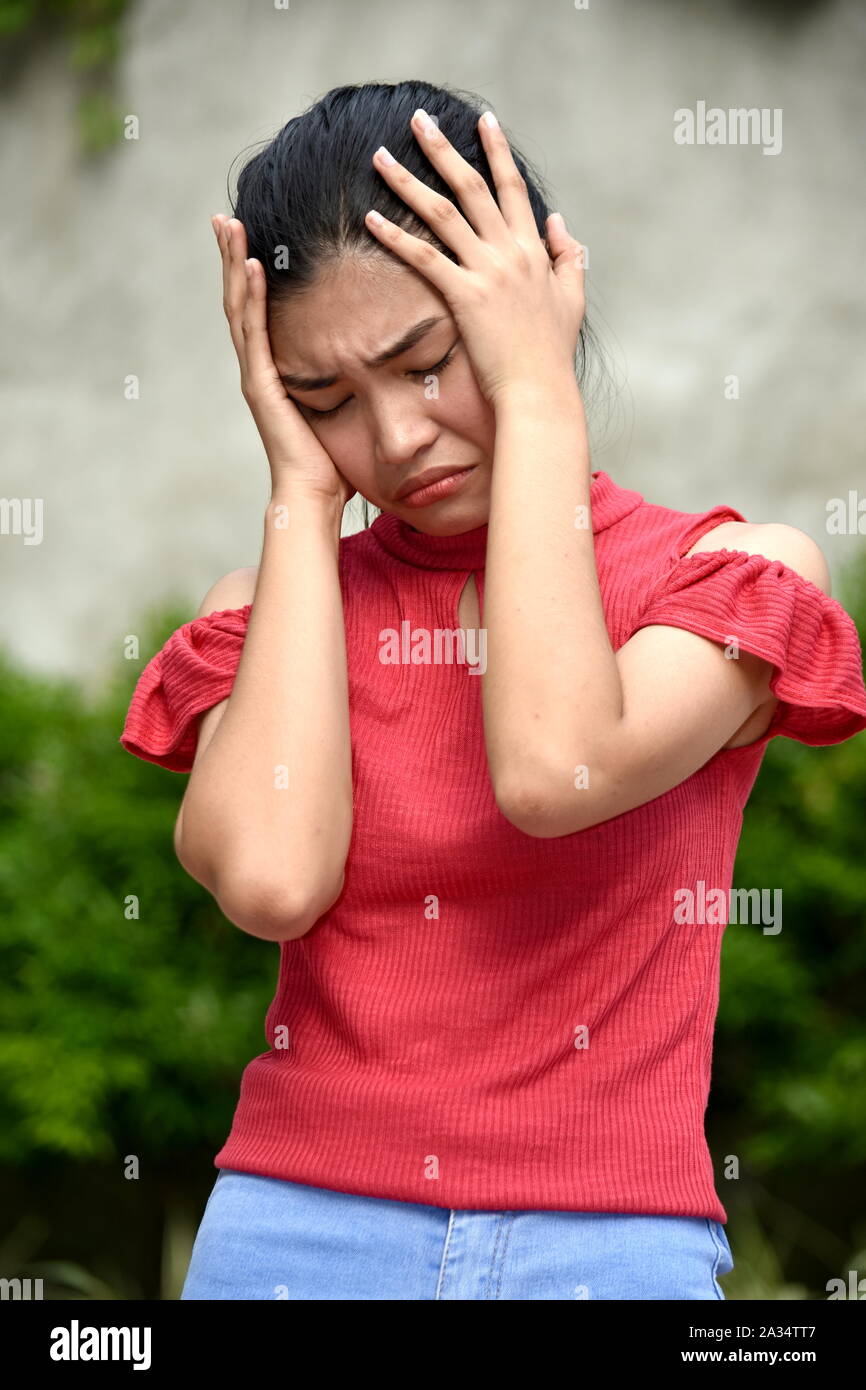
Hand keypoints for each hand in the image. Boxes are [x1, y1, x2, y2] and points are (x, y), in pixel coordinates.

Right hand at [212, 214, 356, 507]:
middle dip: (232, 257)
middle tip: (224, 217)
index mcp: (274, 368)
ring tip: (228, 226)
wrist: (314, 495)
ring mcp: (256, 375)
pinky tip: (255, 267)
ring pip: (240, 308)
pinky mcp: (262, 386)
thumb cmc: (330, 460)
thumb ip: (344, 380)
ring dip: (235, 265)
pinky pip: (256, 334)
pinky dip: (254, 298)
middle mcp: (258, 367)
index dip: (252, 272)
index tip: (249, 235)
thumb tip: (372, 358)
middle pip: (240, 300)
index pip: (258, 310)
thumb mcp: (339, 407)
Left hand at [364, 109, 585, 410]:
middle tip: (418, 120)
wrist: (540, 389)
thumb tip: (559, 222)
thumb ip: (569, 256)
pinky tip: (371, 218)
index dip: (497, 152)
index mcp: (534, 250)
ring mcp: (487, 272)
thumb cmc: (552, 351)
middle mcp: (510, 252)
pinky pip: (424, 258)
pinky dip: (396, 236)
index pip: (512, 188)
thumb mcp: (572, 297)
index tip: (483, 121)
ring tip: (381, 157)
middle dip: (443, 149)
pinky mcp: (466, 297)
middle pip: (472, 187)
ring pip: (443, 214)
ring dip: (408, 181)